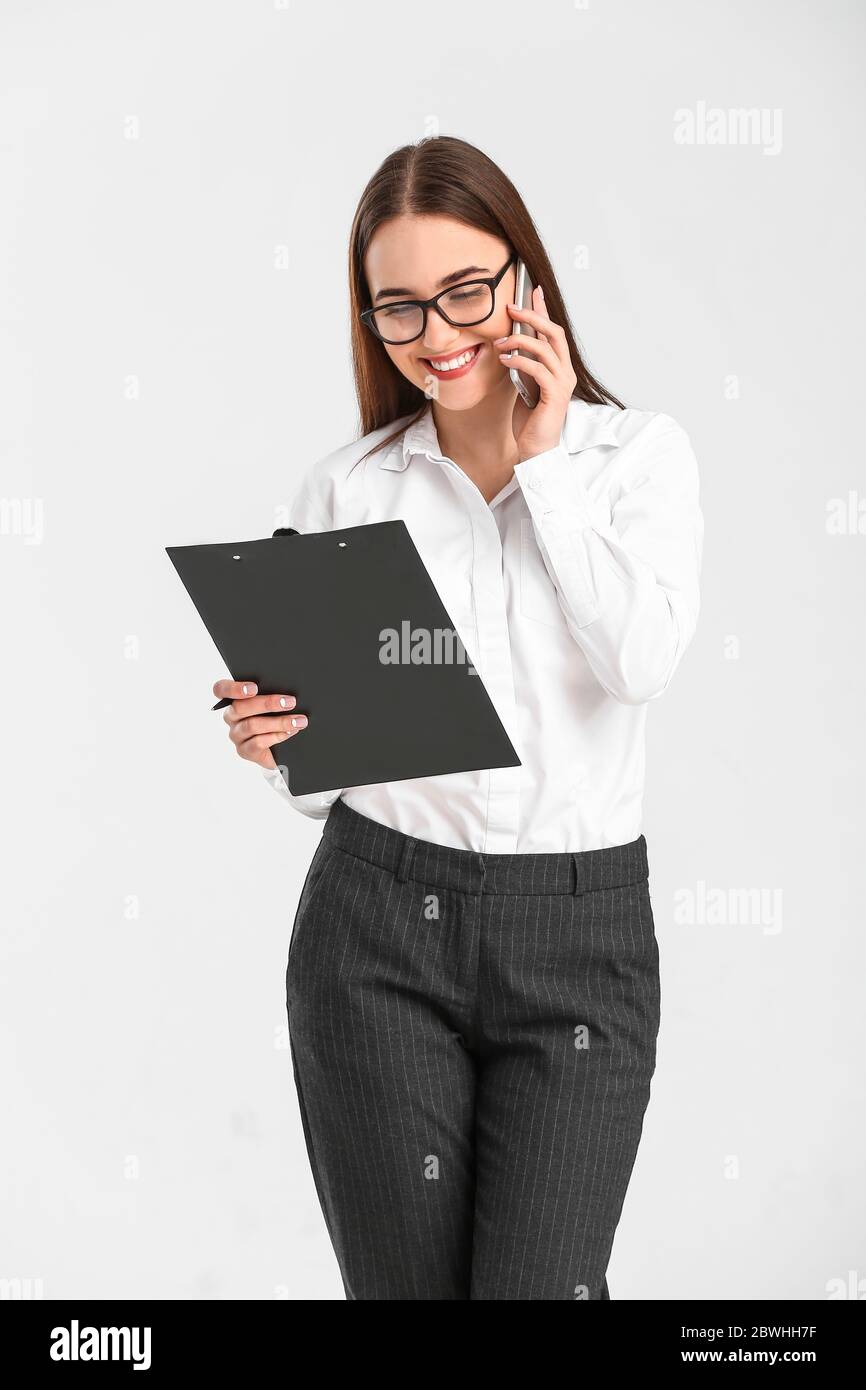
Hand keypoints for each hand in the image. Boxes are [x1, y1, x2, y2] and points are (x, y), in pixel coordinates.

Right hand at [214, 678, 307, 769]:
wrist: (281, 748)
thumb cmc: (277, 717)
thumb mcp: (274, 703)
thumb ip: (273, 692)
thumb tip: (286, 689)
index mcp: (233, 700)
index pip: (221, 689)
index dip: (233, 688)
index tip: (254, 688)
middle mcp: (231, 717)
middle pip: (240, 707)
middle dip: (268, 703)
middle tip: (291, 702)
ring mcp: (236, 735)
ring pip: (252, 725)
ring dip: (279, 722)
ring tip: (298, 720)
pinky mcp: (244, 751)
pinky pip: (258, 742)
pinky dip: (277, 736)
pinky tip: (290, 732)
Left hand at [495, 285, 576, 462]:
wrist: (536, 451)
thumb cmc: (529, 423)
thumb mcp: (524, 387)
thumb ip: (523, 368)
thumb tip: (510, 347)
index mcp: (559, 369)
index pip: (552, 333)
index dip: (543, 311)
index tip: (531, 292)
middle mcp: (565, 373)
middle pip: (553, 333)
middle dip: (532, 316)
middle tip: (511, 308)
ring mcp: (562, 383)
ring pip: (544, 348)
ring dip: (519, 341)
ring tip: (499, 343)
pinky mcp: (554, 395)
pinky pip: (537, 369)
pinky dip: (519, 361)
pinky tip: (504, 360)